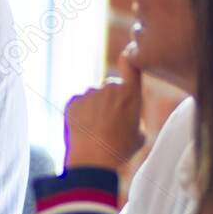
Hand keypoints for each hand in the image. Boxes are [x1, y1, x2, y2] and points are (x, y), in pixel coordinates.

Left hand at [64, 45, 144, 170]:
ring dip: (93, 109)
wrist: (93, 160)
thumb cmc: (120, 150)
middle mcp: (110, 87)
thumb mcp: (139, 134)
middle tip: (108, 124)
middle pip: (110, 88)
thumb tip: (129, 116)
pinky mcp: (73, 101)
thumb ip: (135, 117)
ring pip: (93, 98)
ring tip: (95, 131)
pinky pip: (78, 104)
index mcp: (131, 93)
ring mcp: (90, 93)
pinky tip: (83, 130)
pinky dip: (79, 114)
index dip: (128, 57)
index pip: (130, 64)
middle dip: (109, 101)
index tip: (127, 53)